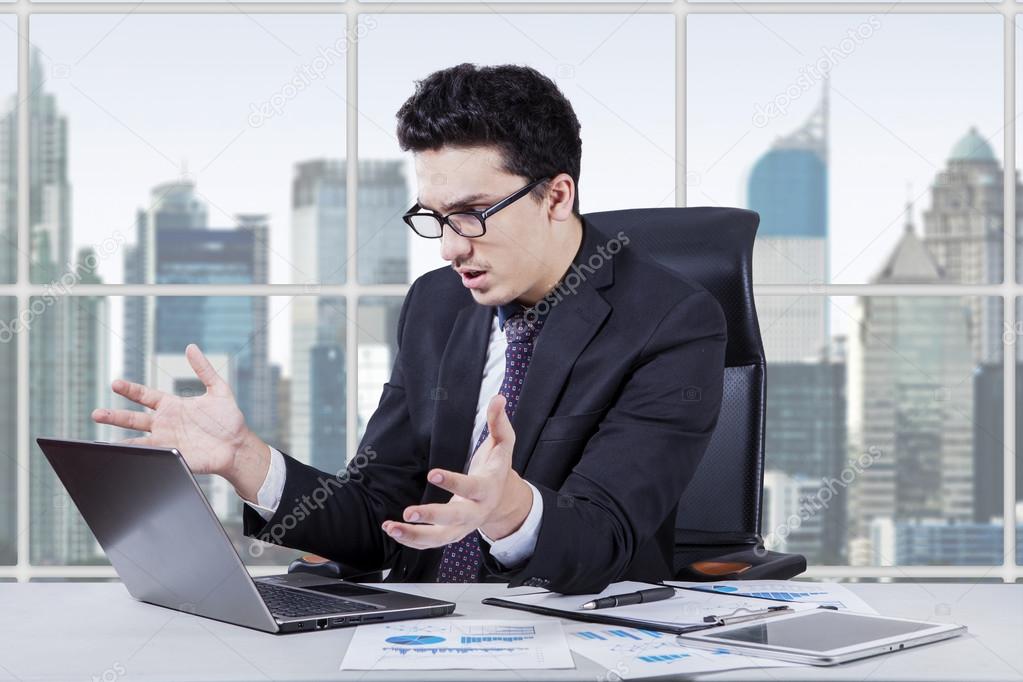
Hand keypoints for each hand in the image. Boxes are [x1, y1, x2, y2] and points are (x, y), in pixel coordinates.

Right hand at [90, 343, 269, 500]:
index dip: (130, 390)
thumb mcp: (218, 389)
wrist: (238, 445)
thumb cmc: (229, 419)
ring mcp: (167, 440)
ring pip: (137, 440)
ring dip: (120, 440)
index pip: (145, 396)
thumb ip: (204, 369)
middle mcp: (166, 423)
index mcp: (173, 406)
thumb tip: (192, 348)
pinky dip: (138, 456)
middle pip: (134, 418)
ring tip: (100, 440)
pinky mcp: (173, 456)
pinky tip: (125, 455)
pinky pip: (152, 456)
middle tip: (96, 414)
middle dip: (114, 416)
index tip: (115, 383)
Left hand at [381, 394, 533, 548]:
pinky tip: (392, 529)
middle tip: (409, 512)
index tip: (432, 473)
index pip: (470, 487)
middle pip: (454, 519)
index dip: (452, 482)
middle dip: (431, 516)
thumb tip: (498, 398)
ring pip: (439, 538)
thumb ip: (499, 422)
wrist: (503, 501)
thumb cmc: (497, 468)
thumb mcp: (504, 444)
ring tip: (391, 527)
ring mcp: (462, 527)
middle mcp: (475, 512)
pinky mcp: (451, 534)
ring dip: (414, 535)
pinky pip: (430, 543)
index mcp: (487, 488)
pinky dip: (411, 539)